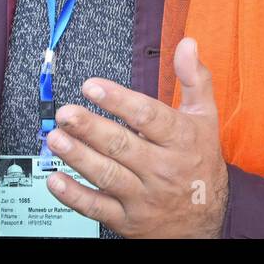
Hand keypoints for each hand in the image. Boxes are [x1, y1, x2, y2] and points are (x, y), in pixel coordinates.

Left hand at [42, 37, 228, 237]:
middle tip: (65, 113)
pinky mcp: (127, 219)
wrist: (207, 218)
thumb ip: (194, 78)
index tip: (93, 87)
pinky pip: (97, 208)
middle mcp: (162, 168)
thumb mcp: (205, 116)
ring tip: (56, 138)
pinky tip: (56, 180)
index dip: (119, 101)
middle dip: (91, 128)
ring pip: (107, 175)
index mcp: (181, 139)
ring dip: (78, 156)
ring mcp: (143, 196)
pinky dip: (74, 196)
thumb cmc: (201, 160)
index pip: (148, 117)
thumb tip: (187, 44)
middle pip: (122, 145)